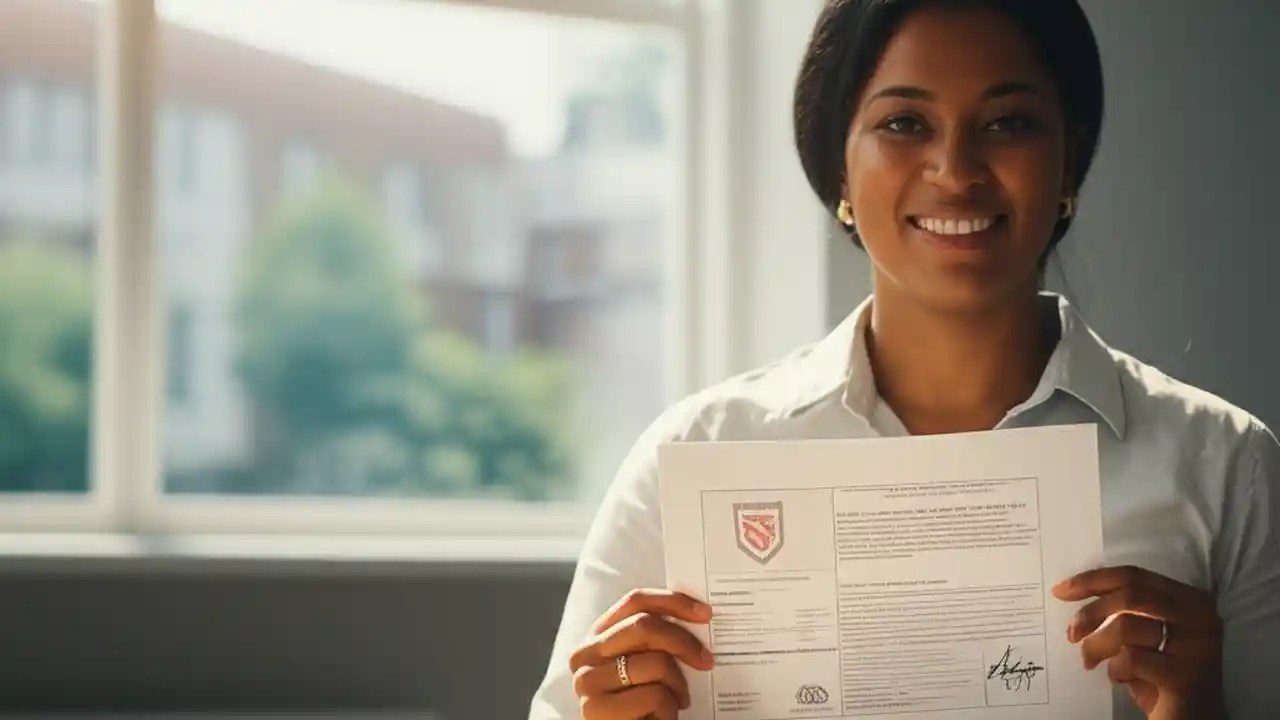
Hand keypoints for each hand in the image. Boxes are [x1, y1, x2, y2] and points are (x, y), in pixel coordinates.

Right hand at [569, 589, 714, 719]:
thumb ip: (655, 642)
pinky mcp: (597, 710)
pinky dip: (669, 710)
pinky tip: (660, 718)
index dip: (672, 601)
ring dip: (678, 686)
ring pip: (656, 662)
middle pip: (645, 626)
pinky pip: (655, 695)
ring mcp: (588, 682)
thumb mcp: (646, 666)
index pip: (635, 601)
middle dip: (684, 641)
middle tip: (707, 660)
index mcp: (598, 636)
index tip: (705, 613)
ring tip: (677, 701)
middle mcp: (586, 654)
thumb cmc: (641, 705)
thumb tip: (698, 617)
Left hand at [1052, 565, 1223, 718]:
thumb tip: (1074, 590)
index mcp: (1191, 600)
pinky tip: (1120, 679)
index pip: (1134, 576)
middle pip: (1129, 594)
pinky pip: (1132, 659)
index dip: (1093, 580)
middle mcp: (1201, 617)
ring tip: (1091, 662)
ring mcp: (1197, 646)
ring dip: (1097, 645)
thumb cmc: (1161, 678)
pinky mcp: (1186, 676)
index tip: (1061, 591)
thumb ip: (1124, 612)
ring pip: (1126, 626)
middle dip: (1090, 612)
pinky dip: (1116, 668)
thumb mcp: (1143, 638)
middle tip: (1071, 633)